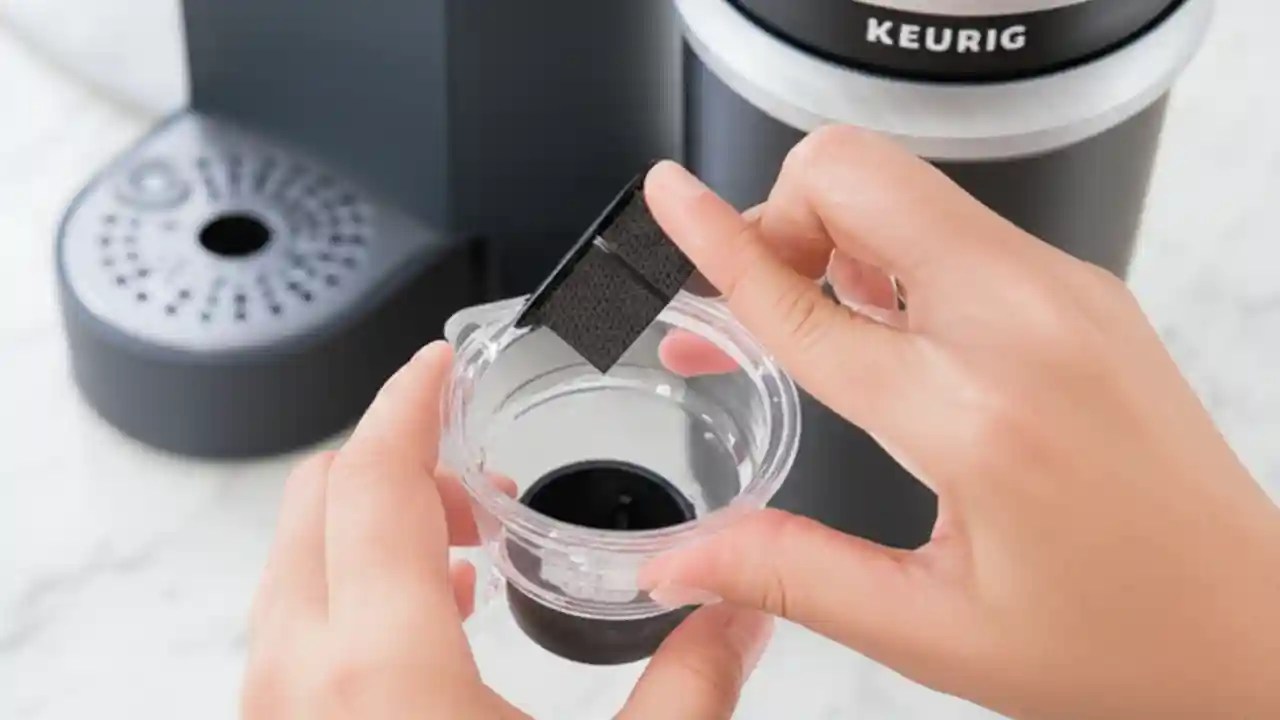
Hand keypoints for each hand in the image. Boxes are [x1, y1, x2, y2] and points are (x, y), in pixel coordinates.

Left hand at [243, 343, 773, 719]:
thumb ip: (691, 689)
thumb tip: (743, 616)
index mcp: (379, 669)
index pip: (366, 477)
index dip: (406, 400)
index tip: (440, 362)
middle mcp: (298, 682)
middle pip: (313, 502)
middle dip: (390, 456)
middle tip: (474, 464)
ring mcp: (273, 717)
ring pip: (295, 565)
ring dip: (372, 526)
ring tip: (466, 540)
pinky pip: (295, 629)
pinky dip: (353, 588)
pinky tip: (433, 624)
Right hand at [639, 127, 1279, 718]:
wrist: (1252, 629)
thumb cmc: (1121, 640)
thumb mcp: (932, 630)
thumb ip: (791, 576)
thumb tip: (683, 562)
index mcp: (975, 415)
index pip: (807, 303)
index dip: (719, 243)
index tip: (670, 198)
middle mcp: (1026, 323)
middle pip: (859, 178)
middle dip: (781, 222)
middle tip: (760, 306)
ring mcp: (1064, 291)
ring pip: (904, 187)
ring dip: (835, 237)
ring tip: (822, 333)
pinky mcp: (1082, 289)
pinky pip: (954, 223)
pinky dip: (891, 254)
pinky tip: (891, 334)